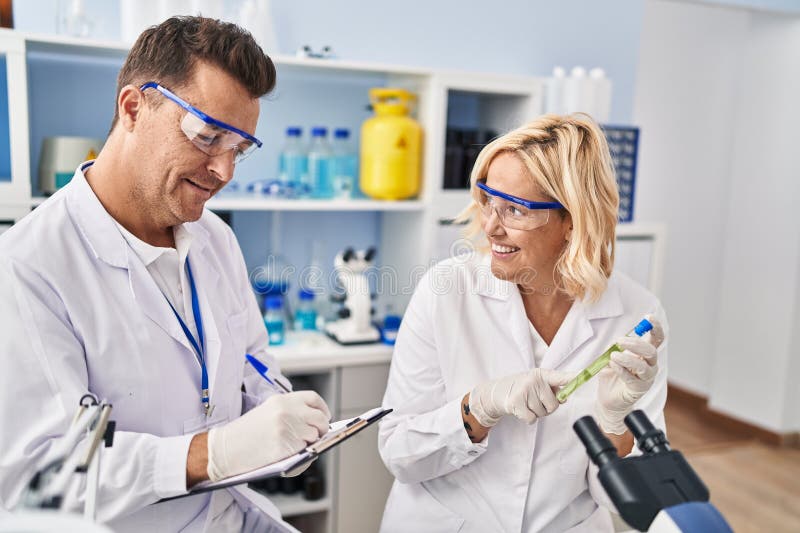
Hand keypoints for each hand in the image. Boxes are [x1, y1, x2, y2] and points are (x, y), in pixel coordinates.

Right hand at [207, 391, 330, 481]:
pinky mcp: (286, 446)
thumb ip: (289, 412)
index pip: (313, 399)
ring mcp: (287, 428)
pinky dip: (302, 455)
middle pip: (319, 418)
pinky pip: (305, 451)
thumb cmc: (244, 434)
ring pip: (314, 436)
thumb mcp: (267, 412)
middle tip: (317, 435)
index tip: (324, 417)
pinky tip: (288, 455)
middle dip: (321, 428)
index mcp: (282, 400)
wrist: (224, 449)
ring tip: (296, 446)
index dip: (322, 409)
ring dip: (310, 442)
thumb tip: (314, 424)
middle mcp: (287, 411)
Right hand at [469, 368, 572, 426]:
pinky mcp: (516, 402)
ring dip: (535, 413)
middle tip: (534, 402)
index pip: (560, 377)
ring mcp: (524, 390)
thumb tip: (564, 398)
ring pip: (542, 413)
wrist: (495, 392)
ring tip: (525, 404)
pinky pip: (532, 419)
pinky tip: (520, 410)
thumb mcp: (535, 384)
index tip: (583, 374)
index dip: (573, 377)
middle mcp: (533, 380)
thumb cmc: (520, 389)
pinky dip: (527, 418)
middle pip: (554, 404)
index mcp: (541, 374)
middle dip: (546, 408)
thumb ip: (551, 390)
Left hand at [596, 315, 663, 433]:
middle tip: (620, 341)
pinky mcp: (638, 390)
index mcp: (645, 355)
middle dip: (636, 344)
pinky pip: (632, 379)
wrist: (609, 399)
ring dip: (628, 359)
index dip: (655, 328)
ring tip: (614, 356)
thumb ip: (614, 348)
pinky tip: (613, 365)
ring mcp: (646, 379)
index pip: (656, 339)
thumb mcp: (611, 356)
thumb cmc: (612, 376)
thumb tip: (615, 342)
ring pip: (644, 367)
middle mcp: (649, 366)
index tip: (649, 318)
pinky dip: (622, 370)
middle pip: (651, 352)